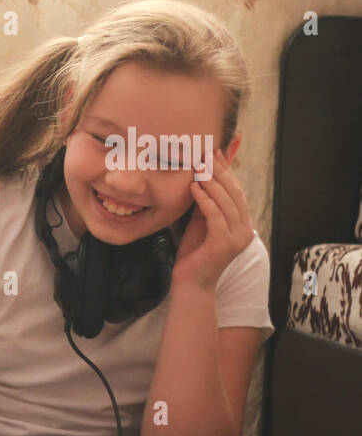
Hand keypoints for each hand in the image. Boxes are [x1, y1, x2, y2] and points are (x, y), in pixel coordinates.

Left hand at [173, 134, 252, 292]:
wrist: (190, 283)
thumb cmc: (193, 253)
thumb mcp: (201, 222)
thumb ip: (206, 203)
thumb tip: (201, 177)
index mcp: (242, 223)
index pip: (236, 191)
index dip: (226, 170)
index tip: (214, 152)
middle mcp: (245, 229)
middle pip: (234, 192)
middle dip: (220, 171)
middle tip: (206, 154)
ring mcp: (237, 237)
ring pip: (227, 202)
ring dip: (212, 182)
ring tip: (198, 167)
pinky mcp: (224, 244)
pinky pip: (216, 216)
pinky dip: (205, 200)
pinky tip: (194, 188)